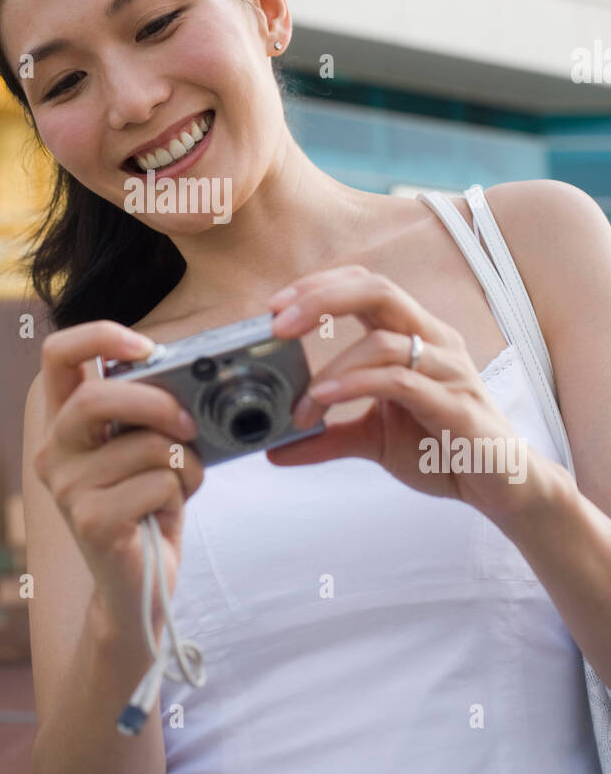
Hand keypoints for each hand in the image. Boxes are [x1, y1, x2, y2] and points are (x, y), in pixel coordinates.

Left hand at [265, 264, 542, 521]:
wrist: (500, 488)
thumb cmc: (443, 450)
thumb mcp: (372, 440)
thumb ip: (326, 437)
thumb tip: (274, 449)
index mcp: (414, 336)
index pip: (366, 286)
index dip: (321, 286)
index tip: (276, 307)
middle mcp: (434, 341)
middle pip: (378, 290)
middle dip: (322, 298)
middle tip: (277, 324)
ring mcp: (449, 370)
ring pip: (383, 342)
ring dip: (330, 370)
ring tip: (300, 404)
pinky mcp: (457, 406)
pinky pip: (401, 381)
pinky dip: (355, 385)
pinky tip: (324, 399)